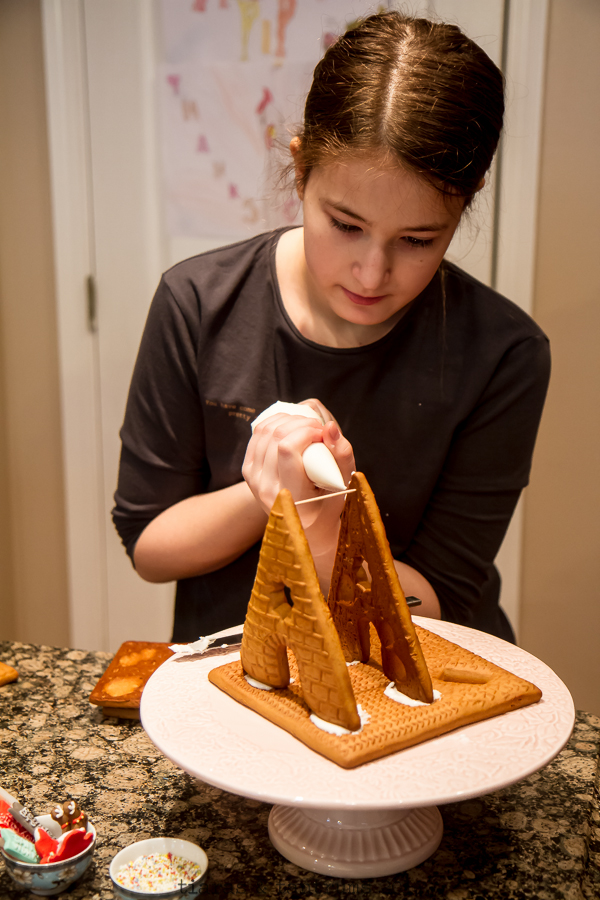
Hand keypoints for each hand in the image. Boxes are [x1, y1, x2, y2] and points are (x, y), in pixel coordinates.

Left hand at [242, 400, 354, 575]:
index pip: (287, 449)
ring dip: (287, 420)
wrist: (306, 528)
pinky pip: (256, 436)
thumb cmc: (328, 507)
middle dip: (299, 422)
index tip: (322, 434)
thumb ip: (342, 456)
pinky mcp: (248, 472)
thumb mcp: (344, 486)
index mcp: (290, 495)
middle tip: (317, 428)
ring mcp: (253, 480)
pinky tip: (290, 427)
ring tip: (306, 426)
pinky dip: (273, 424)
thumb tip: (329, 426)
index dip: (306, 431)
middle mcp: (266, 489)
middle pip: (275, 437)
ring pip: (263, 432)